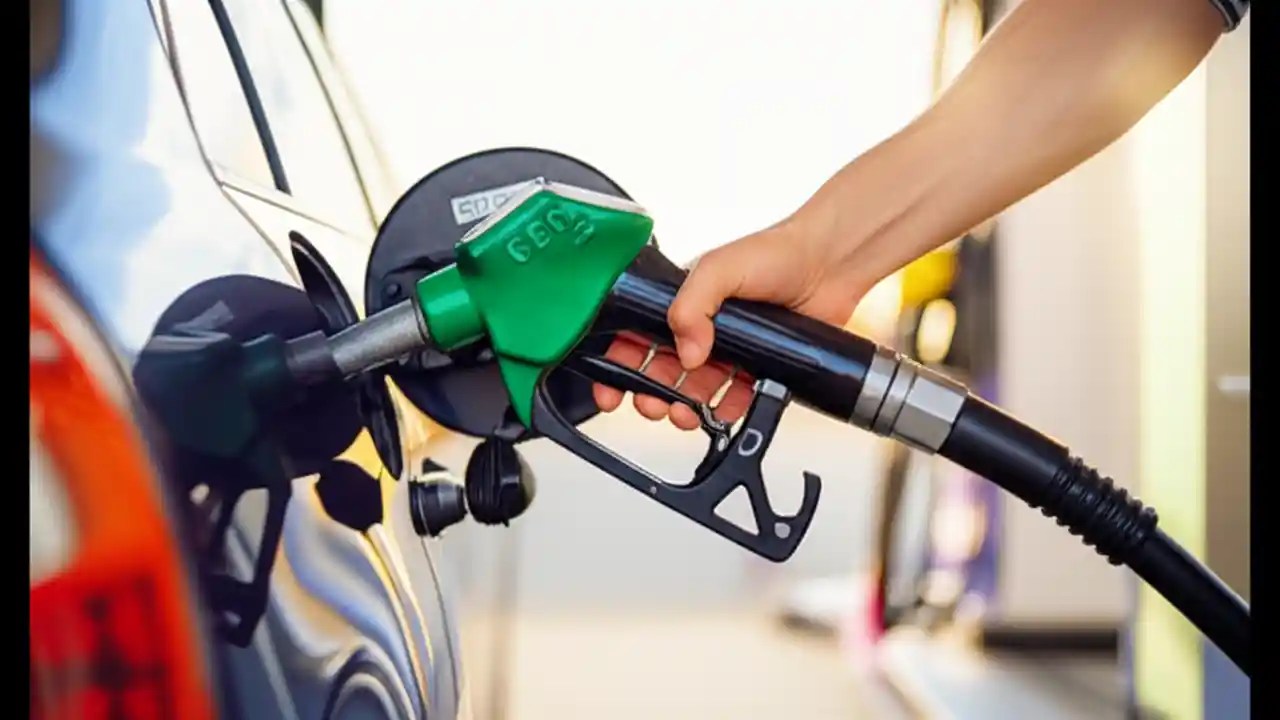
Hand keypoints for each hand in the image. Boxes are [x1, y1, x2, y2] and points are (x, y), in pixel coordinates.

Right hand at [592, 214, 873, 429]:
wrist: (830, 264)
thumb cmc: (776, 253)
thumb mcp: (718, 269)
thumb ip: (691, 305)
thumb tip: (686, 351)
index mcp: (681, 301)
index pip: (635, 335)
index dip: (618, 364)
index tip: (610, 388)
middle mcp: (702, 326)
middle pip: (660, 370)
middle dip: (649, 393)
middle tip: (651, 405)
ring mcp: (729, 349)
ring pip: (693, 389)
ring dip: (683, 407)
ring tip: (683, 414)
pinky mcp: (757, 367)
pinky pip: (734, 399)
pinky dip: (724, 411)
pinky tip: (721, 412)